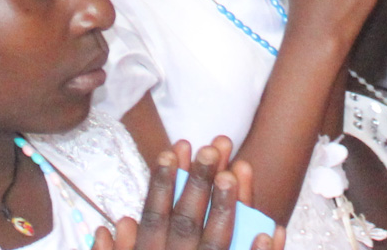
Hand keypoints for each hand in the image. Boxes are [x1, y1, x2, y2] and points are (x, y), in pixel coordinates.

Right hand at [95, 146, 280, 249]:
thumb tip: (114, 226)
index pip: (153, 218)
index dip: (162, 184)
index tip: (172, 151)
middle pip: (186, 223)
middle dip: (199, 183)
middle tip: (213, 146)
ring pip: (214, 245)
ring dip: (227, 209)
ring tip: (238, 172)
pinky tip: (272, 232)